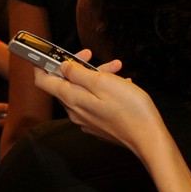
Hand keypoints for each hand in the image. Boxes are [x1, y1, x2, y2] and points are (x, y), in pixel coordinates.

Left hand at [31, 54, 164, 156]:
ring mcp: (86, 119)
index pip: (43, 81)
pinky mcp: (98, 124)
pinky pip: (93, 101)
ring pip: (83, 91)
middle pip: (65, 84)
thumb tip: (63, 67)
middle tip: (91, 55)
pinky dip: (104, 89)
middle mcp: (75, 111)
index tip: (45, 54)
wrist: (148, 138)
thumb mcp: (102, 82)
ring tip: (117, 68)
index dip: (41, 64)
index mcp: (72, 99)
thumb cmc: (129, 110)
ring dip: (96, 76)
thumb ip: (78, 73)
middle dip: (78, 66)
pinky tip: (121, 85)